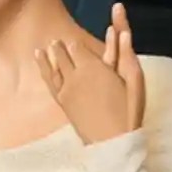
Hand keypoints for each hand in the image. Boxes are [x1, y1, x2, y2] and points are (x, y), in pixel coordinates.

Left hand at [34, 2, 145, 144]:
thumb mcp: (134, 79)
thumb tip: (118, 31)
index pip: (78, 47)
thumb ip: (124, 53)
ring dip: (51, 54)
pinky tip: (38, 58)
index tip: (75, 39)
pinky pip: (48, 79)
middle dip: (61, 46)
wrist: (112, 140)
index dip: (77, 43)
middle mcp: (74, 75)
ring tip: (46, 45)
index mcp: (92, 67)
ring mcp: (65, 89)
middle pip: (64, 55)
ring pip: (54, 65)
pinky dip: (42, 66)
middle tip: (56, 39)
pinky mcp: (62, 102)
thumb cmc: (129, 110)